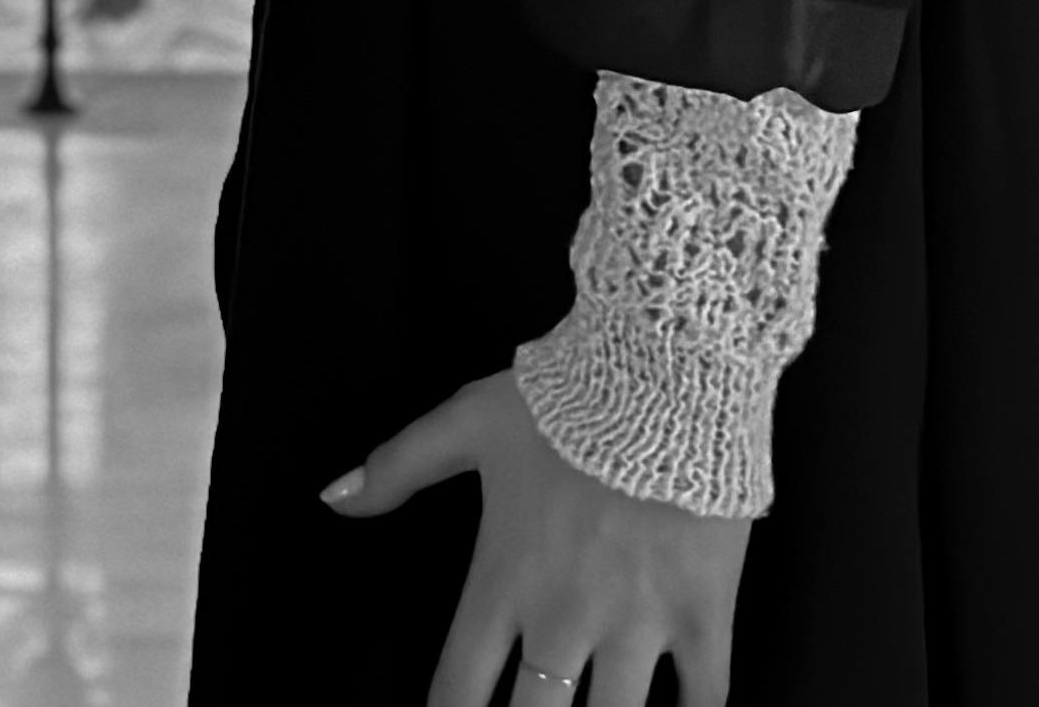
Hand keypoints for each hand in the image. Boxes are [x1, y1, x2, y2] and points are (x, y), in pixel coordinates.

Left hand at [323, 368, 747, 706]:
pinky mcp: (704, 616)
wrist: (664, 365)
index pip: (459, 688)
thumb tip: (331, 499)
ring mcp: (639, 624)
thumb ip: (397, 466)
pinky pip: (707, 701)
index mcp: (504, 579)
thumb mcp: (467, 421)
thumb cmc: (563, 398)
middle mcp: (565, 617)